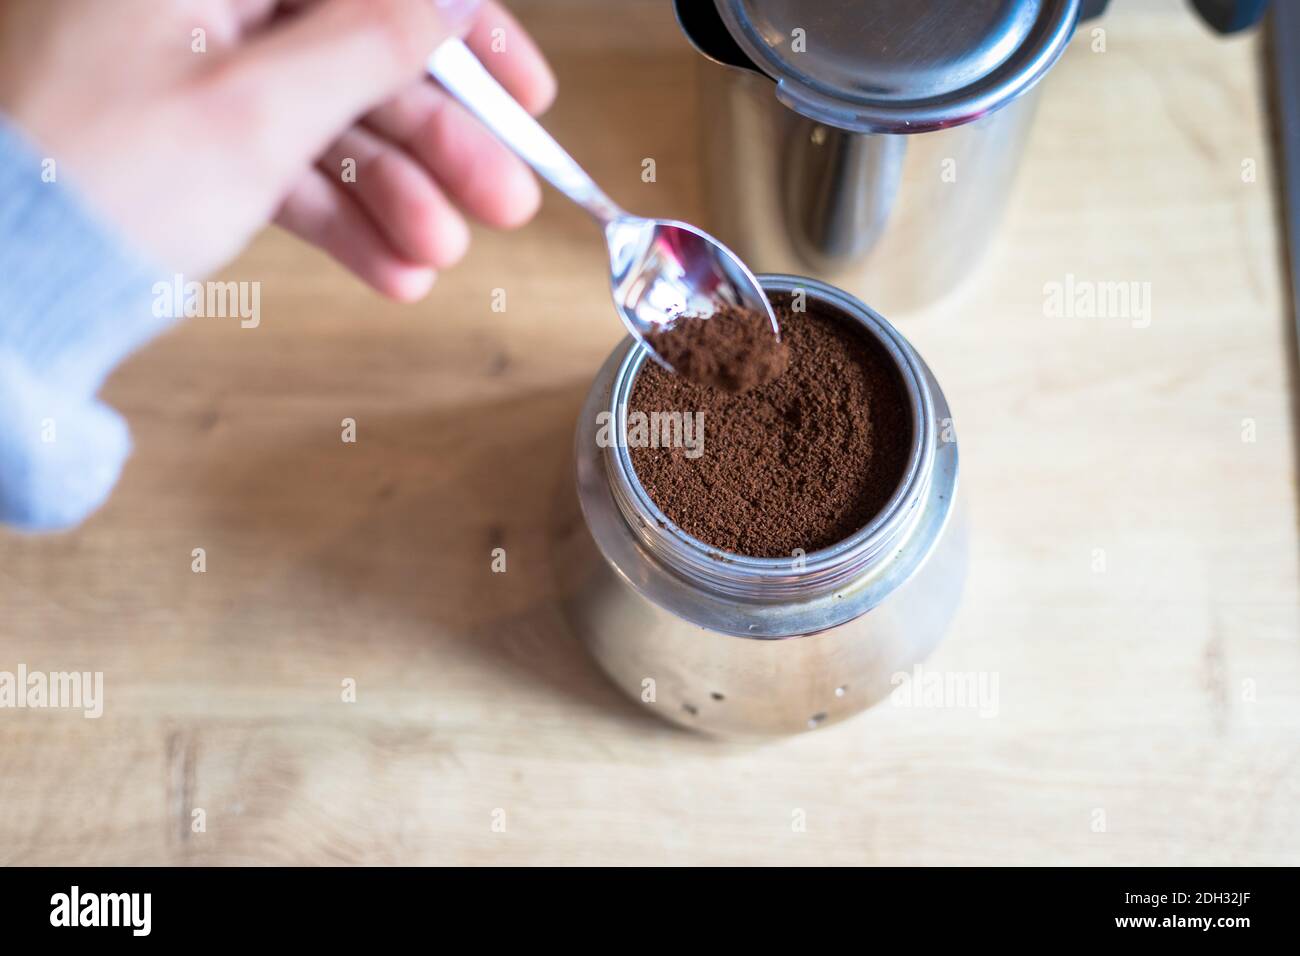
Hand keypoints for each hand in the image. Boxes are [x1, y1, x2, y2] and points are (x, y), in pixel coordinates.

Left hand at [0, 0, 555, 299]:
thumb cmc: (99, 179)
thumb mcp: (259, 109)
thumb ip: (371, 42)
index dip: (460, 30)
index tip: (524, 90)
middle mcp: (198, 4)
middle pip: (355, 51)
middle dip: (437, 138)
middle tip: (506, 200)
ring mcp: (187, 71)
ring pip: (325, 117)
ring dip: (395, 193)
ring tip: (443, 257)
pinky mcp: (184, 139)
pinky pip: (281, 165)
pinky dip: (337, 218)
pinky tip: (393, 271)